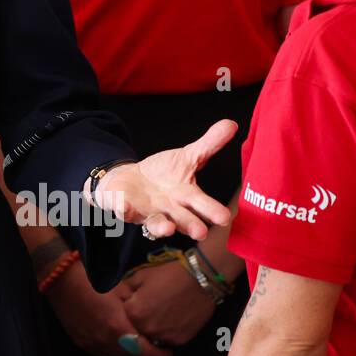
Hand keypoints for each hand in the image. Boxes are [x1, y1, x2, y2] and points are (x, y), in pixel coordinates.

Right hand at [45, 264, 170, 355]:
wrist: (60, 278)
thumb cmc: (92, 279)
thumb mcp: (122, 289)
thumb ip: (137, 309)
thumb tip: (150, 319)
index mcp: (117, 327)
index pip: (144, 351)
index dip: (159, 354)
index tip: (169, 351)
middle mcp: (104, 341)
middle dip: (145, 352)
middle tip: (155, 345)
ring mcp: (91, 343)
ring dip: (129, 351)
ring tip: (137, 340)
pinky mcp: (80, 341)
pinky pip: (103, 351)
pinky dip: (114, 348)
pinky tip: (117, 337)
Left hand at [92, 120, 235, 240]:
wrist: (132, 181)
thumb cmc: (165, 173)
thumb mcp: (187, 157)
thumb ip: (209, 144)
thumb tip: (232, 124)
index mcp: (187, 197)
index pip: (202, 205)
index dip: (212, 211)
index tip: (224, 218)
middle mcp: (170, 210)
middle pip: (183, 219)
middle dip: (192, 226)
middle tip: (200, 232)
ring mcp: (148, 212)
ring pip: (156, 223)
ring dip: (161, 227)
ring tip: (167, 228)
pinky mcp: (126, 209)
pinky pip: (124, 210)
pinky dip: (124, 209)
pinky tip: (125, 206)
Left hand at [116, 261, 216, 347]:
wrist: (200, 279)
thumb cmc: (169, 274)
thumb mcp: (141, 275)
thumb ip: (127, 289)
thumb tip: (122, 296)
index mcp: (134, 313)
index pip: (123, 317)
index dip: (129, 308)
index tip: (136, 301)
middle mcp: (147, 329)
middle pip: (137, 329)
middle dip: (140, 320)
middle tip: (151, 307)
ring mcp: (164, 337)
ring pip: (152, 336)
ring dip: (154, 328)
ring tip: (163, 312)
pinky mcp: (180, 341)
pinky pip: (168, 339)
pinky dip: (168, 332)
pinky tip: (173, 318)